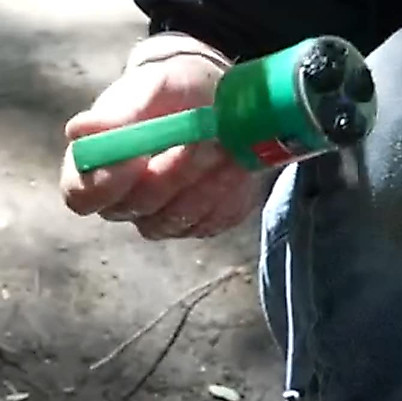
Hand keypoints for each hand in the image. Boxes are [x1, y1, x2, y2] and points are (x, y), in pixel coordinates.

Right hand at [60, 37, 260, 239]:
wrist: (217, 101)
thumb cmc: (172, 91)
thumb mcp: (150, 89)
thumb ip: (120, 114)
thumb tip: (81, 132)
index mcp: (95, 166)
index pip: (81, 196)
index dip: (105, 184)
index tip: (134, 158)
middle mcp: (126, 202)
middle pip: (140, 206)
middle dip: (171, 172)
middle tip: (196, 139)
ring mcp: (166, 219)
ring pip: (180, 216)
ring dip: (204, 180)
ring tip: (221, 143)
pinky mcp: (204, 224)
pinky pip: (213, 218)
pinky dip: (226, 190)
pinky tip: (235, 162)